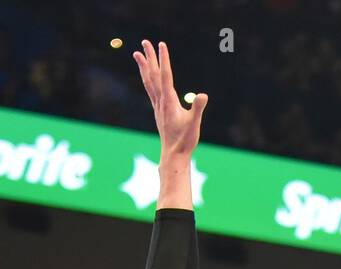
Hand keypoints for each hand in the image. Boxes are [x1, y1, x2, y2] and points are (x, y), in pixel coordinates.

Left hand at [133, 39, 207, 155]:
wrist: (173, 155)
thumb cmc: (185, 140)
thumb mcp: (194, 124)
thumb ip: (197, 108)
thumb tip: (203, 95)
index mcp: (169, 101)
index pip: (165, 75)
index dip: (163, 59)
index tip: (161, 44)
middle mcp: (160, 101)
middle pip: (153, 75)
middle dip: (149, 57)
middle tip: (144, 42)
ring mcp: (158, 106)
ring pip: (148, 81)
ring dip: (144, 67)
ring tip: (138, 54)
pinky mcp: (159, 111)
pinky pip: (150, 90)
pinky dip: (147, 79)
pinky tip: (147, 77)